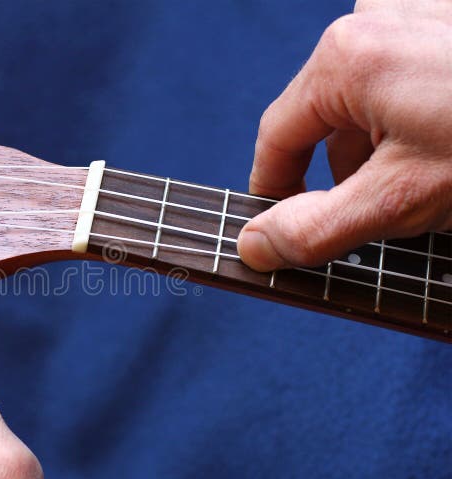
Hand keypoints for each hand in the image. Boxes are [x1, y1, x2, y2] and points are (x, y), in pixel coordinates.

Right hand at [238, 0, 451, 270]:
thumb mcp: (404, 201)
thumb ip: (316, 229)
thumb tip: (253, 248)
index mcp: (346, 59)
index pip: (276, 137)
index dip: (274, 192)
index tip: (286, 229)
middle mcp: (373, 19)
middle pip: (325, 119)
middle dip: (348, 172)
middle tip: (389, 210)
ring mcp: (413, 11)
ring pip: (368, 98)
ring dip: (386, 145)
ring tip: (435, 171)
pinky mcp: (444, 20)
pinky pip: (404, 73)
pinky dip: (417, 112)